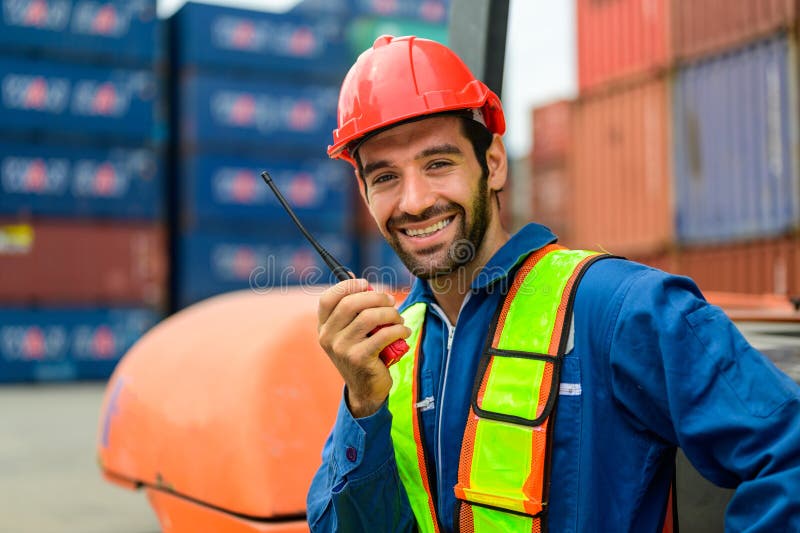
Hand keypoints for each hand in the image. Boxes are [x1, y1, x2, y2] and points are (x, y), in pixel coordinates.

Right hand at [318, 279, 410, 417]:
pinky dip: (399, 329)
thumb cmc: (362, 353)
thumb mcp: (350, 332)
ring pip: (370, 317)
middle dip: (376, 297)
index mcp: (324, 327)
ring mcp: (342, 348)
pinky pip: (383, 334)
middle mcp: (328, 337)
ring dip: (391, 314)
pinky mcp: (359, 358)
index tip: (366, 284)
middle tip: (391, 301)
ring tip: (399, 319)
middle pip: (351, 303)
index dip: (347, 286)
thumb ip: (352, 309)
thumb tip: (354, 278)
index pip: (327, 299)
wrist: (366, 389)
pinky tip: (404, 331)